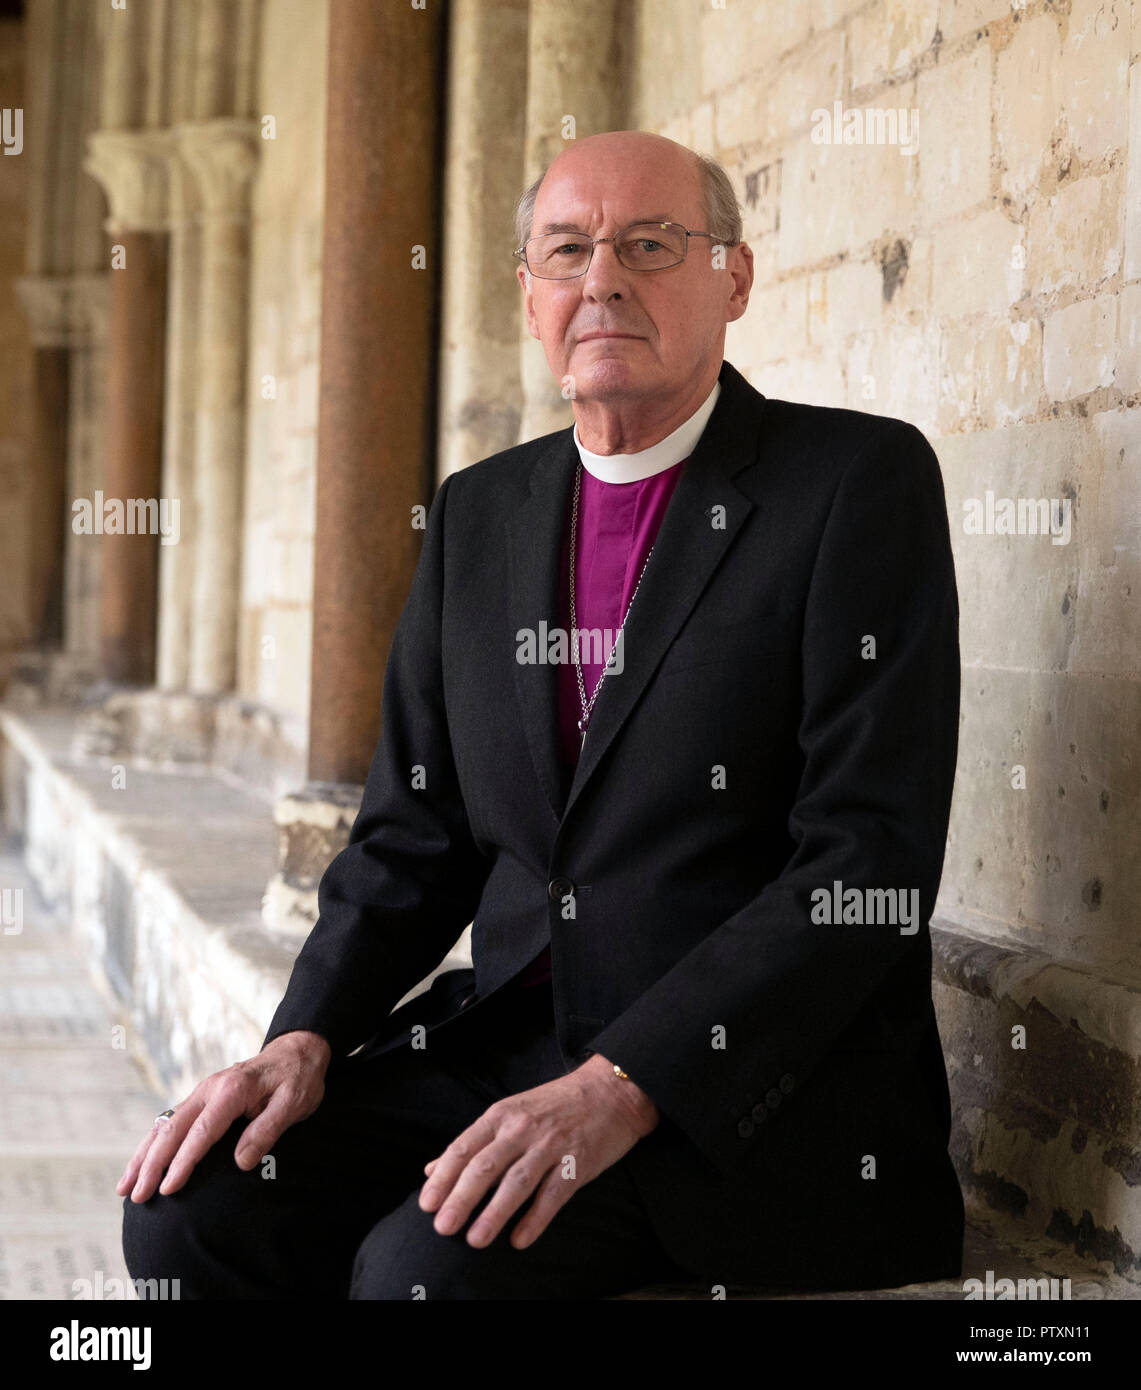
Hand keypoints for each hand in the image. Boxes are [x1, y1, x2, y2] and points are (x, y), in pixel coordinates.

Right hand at [116, 1030, 332, 1202]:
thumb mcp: (294, 1103)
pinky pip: (170, 1122)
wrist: (297, 1051)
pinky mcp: (202, 1098)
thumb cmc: (298, 1079)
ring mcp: (203, 1092)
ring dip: (143, 1156)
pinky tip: (141, 1163)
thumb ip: (268, 1129)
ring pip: (164, 1126)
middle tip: (137, 1197)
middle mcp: (210, 1089)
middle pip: (173, 1130)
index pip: (201, 1132)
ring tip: (125, 1188)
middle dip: (152, 1164)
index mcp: (232, 1090)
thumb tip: (241, 1161)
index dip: (183, 1162)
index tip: (167, 1189)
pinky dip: (152, 1144)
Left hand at [418, 1052, 658, 1249]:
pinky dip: (535, 1219)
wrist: (611, 1091)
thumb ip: (473, 1141)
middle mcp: (523, 1128)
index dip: (443, 1177)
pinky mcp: (577, 1162)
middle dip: (461, 1198)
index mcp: (502, 1115)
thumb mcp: (510, 1112)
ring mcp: (551, 1145)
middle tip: (443, 1227)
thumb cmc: (555, 1104)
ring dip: (494, 1213)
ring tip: (475, 1240)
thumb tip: (432, 1169)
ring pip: (516, 1182)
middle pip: (485, 1166)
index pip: (464, 1147)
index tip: (426, 1204)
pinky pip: (553, 1194)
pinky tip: (519, 1240)